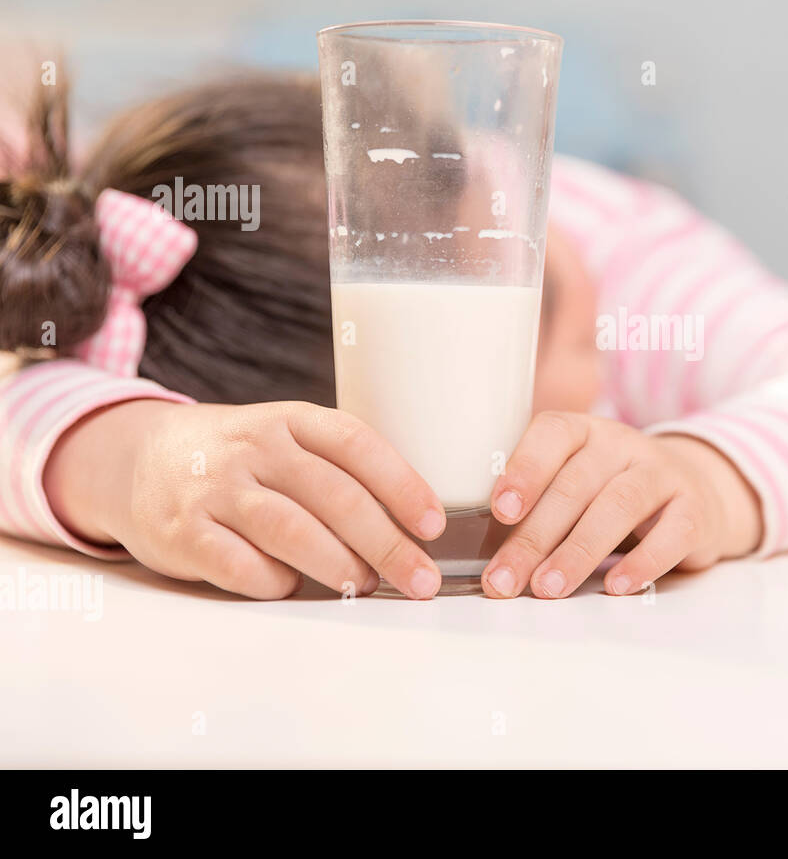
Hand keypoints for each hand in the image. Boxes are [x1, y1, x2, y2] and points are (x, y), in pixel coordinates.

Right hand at [45, 399, 447, 599]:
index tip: (434, 525)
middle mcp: (254, 448)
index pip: (357, 445)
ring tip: (368, 587)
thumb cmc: (238, 458)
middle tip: (421, 579)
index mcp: (290, 419)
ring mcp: (215, 489)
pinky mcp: (183, 533)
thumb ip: (339, 467)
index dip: (402, 485)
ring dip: (340, 565)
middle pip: (335, 496)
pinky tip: (294, 587)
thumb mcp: (286, 438)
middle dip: (387, 543)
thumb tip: (412, 525)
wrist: (136, 458)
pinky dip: (277, 582)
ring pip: (292, 531)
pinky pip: (241, 566)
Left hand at [481, 412, 761, 598]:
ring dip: (579, 550)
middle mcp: (622, 445)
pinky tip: (615, 586)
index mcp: (585, 432)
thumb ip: (538, 504)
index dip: (525, 470)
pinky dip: (642, 562)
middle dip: (535, 537)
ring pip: (619, 505)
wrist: (697, 492)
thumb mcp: (576, 481)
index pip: (553, 435)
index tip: (499, 511)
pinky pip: (671, 534)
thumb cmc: (613, 493)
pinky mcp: (695, 510)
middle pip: (576, 485)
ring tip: (549, 587)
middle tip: (505, 580)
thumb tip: (487, 556)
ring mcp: (662, 474)